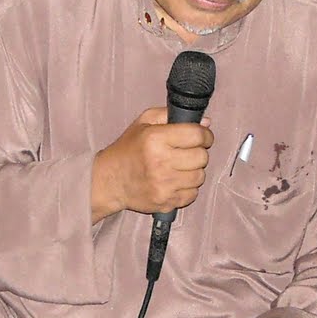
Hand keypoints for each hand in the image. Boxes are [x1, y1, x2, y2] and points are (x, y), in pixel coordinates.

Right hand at [90, 106, 212, 223]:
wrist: (110, 181)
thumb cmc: (128, 150)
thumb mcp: (144, 122)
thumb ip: (171, 115)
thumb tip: (206, 123)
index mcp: (155, 139)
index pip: (196, 135)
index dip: (205, 135)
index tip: (203, 137)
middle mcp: (160, 162)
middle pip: (202, 157)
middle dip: (198, 153)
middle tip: (188, 153)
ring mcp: (163, 185)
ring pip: (199, 177)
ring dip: (194, 171)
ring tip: (180, 168)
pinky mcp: (165, 202)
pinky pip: (192, 194)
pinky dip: (188, 188)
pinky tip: (175, 182)